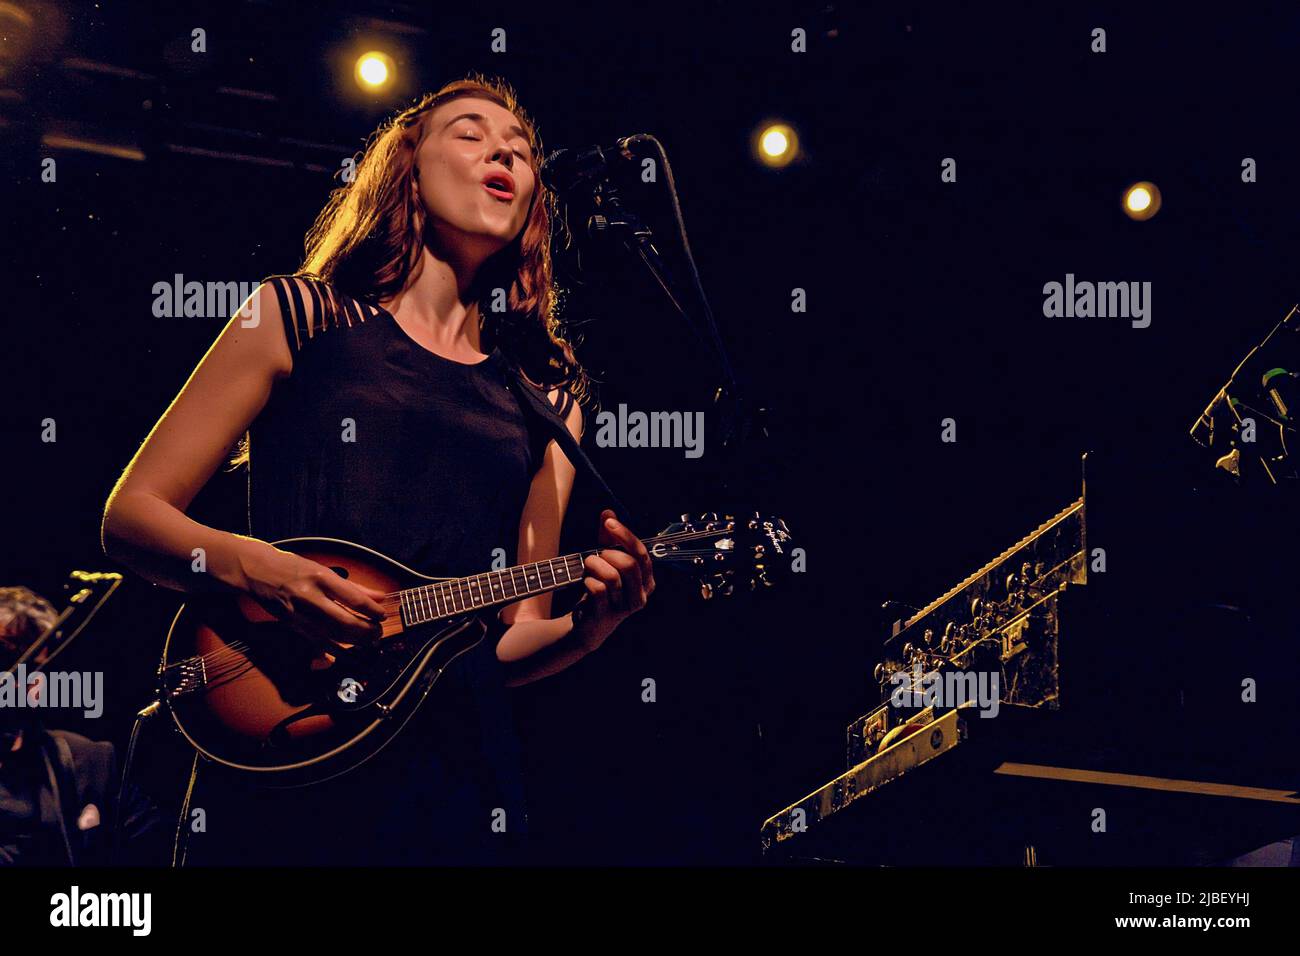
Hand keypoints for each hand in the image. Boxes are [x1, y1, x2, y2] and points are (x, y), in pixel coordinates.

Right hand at [237, 539, 387, 646]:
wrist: (257, 571)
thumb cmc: (294, 567)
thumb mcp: (324, 570)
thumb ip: (354, 586)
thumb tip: (380, 597)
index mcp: (322, 577)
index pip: (355, 599)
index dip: (373, 611)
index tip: (383, 616)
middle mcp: (311, 596)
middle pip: (346, 621)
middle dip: (367, 631)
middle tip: (378, 633)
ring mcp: (300, 613)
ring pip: (333, 635)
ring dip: (355, 642)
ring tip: (369, 642)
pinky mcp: (292, 626)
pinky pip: (318, 643)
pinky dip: (336, 651)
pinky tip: (350, 654)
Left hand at [576, 509, 655, 647]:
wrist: (588, 623)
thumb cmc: (601, 587)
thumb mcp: (605, 560)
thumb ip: (607, 536)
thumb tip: (608, 512)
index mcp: (646, 580)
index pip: (642, 553)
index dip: (625, 535)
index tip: (609, 522)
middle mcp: (641, 595)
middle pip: (630, 564)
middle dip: (608, 553)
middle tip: (595, 555)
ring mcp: (625, 608)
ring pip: (613, 577)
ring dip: (594, 565)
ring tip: (587, 565)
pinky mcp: (607, 616)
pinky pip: (598, 590)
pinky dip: (588, 581)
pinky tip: (586, 582)